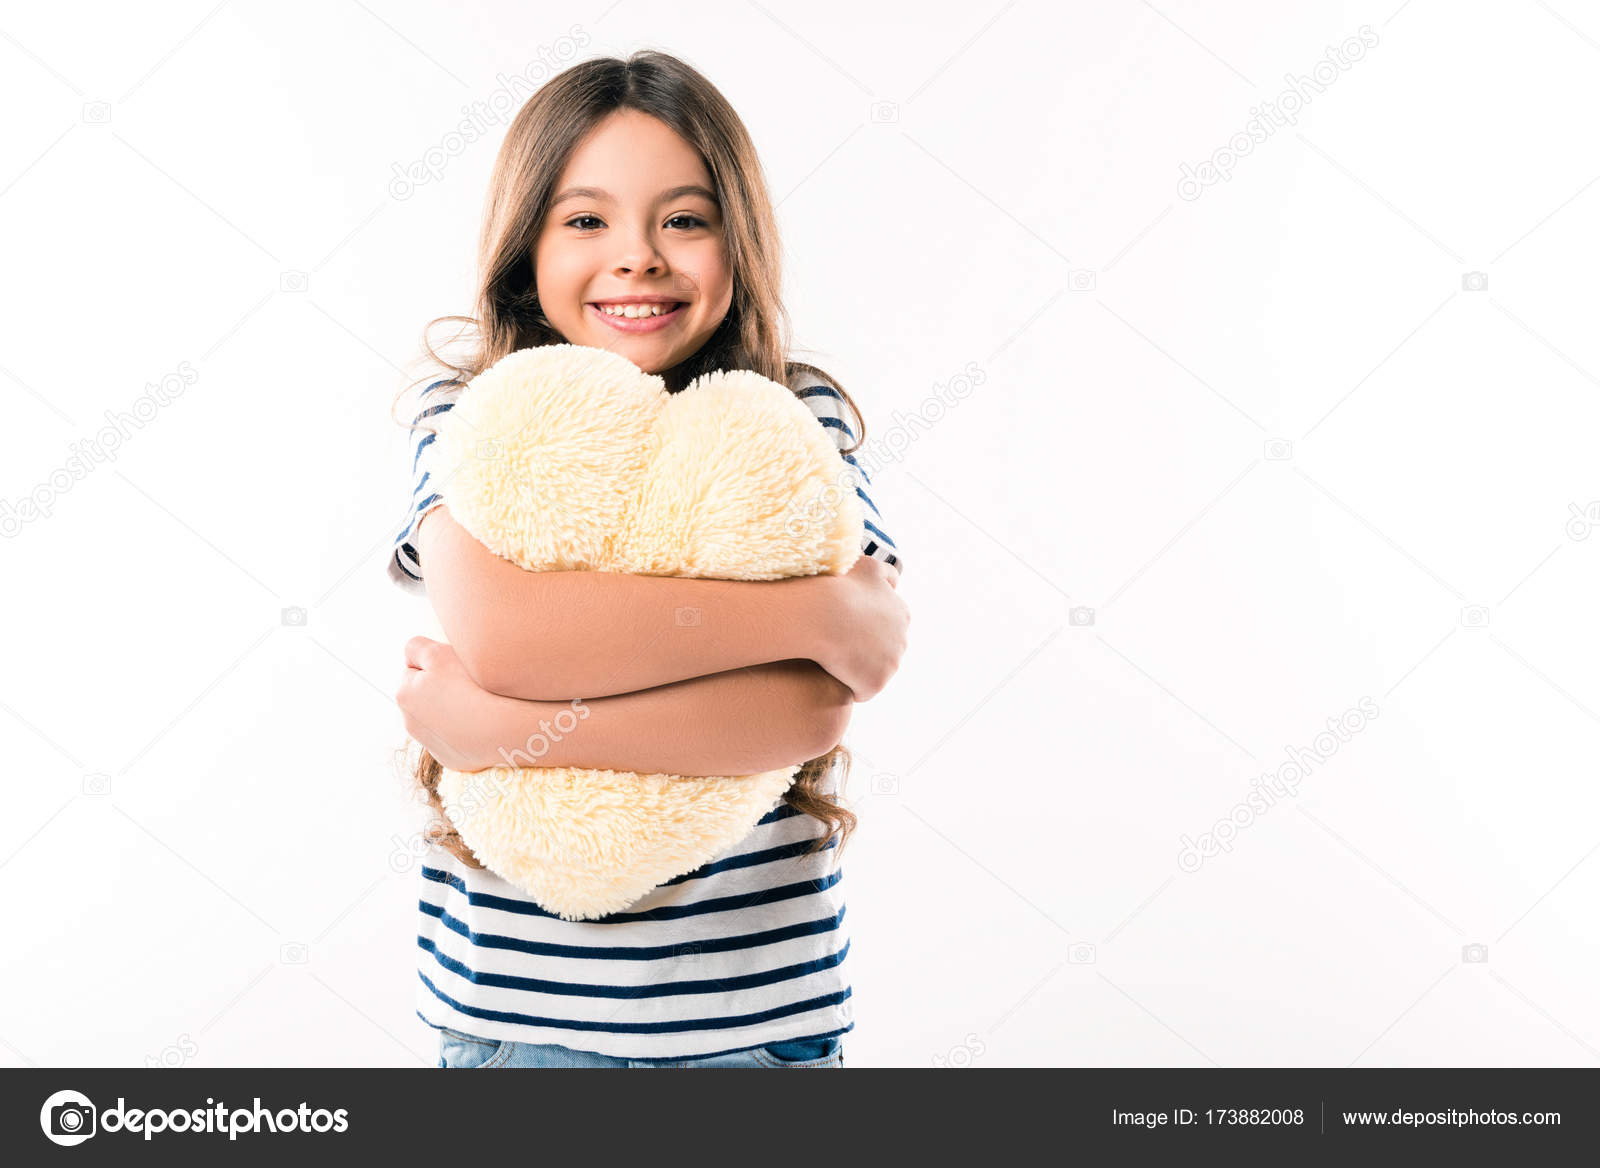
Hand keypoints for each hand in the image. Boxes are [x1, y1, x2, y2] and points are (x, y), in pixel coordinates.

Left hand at [395, 636, 509, 771]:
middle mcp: (410, 723)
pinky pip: (456, 738)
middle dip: (441, 687)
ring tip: (479, 702)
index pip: (414, 668)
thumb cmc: (471, 687)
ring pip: (440, 718)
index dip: (436, 663)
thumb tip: (410, 655)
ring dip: (453, 709)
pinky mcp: (452, 758)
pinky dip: (465, 730)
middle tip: (468, 682)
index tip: (455, 666)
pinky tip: (483, 723)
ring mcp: (431, 744)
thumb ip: (417, 648)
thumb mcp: (439, 653)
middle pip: (425, 695)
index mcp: (404, 694)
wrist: (503, 730)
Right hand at [813, 555, 908, 701]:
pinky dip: (850, 686)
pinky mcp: (875, 683)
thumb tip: (895, 582)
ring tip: (831, 662)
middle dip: (863, 651)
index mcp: (902, 613)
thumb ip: (886, 573)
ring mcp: (891, 664)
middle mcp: (902, 640)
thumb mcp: (866, 567)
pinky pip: (863, 691)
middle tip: (835, 645)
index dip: (863, 629)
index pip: (886, 627)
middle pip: (883, 652)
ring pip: (873, 672)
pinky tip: (832, 678)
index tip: (843, 627)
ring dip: (857, 670)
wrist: (820, 613)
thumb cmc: (837, 586)